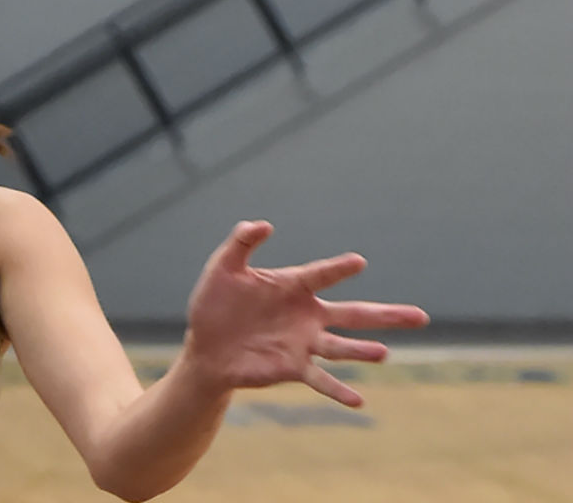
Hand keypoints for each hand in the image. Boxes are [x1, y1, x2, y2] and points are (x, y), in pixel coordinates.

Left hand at [182, 221, 427, 407]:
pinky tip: (359, 400)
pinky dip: (339, 390)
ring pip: (341, 348)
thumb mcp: (223, 268)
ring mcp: (303, 344)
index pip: (320, 274)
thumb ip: (241, 243)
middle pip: (353, 314)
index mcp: (292, 287)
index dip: (338, 268)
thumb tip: (264, 224)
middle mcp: (307, 315)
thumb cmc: (215, 303)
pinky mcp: (293, 368)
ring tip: (384, 353)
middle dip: (387, 315)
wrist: (205, 346)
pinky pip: (320, 379)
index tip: (358, 262)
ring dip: (362, 351)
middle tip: (420, 316)